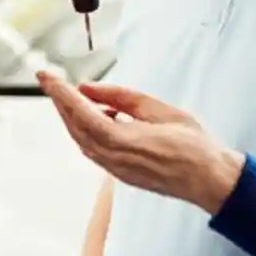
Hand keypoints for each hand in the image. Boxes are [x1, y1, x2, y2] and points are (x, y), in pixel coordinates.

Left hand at [36, 71, 245, 214]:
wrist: (210, 180)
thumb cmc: (192, 143)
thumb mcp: (159, 109)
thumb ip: (121, 97)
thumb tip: (87, 88)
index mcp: (122, 141)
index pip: (80, 113)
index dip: (60, 93)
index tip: (45, 75)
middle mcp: (113, 158)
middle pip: (75, 127)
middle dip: (60, 102)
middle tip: (50, 79)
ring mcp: (116, 170)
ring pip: (82, 140)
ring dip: (73, 116)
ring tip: (72, 94)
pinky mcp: (121, 174)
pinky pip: (94, 149)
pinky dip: (88, 129)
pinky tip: (99, 114)